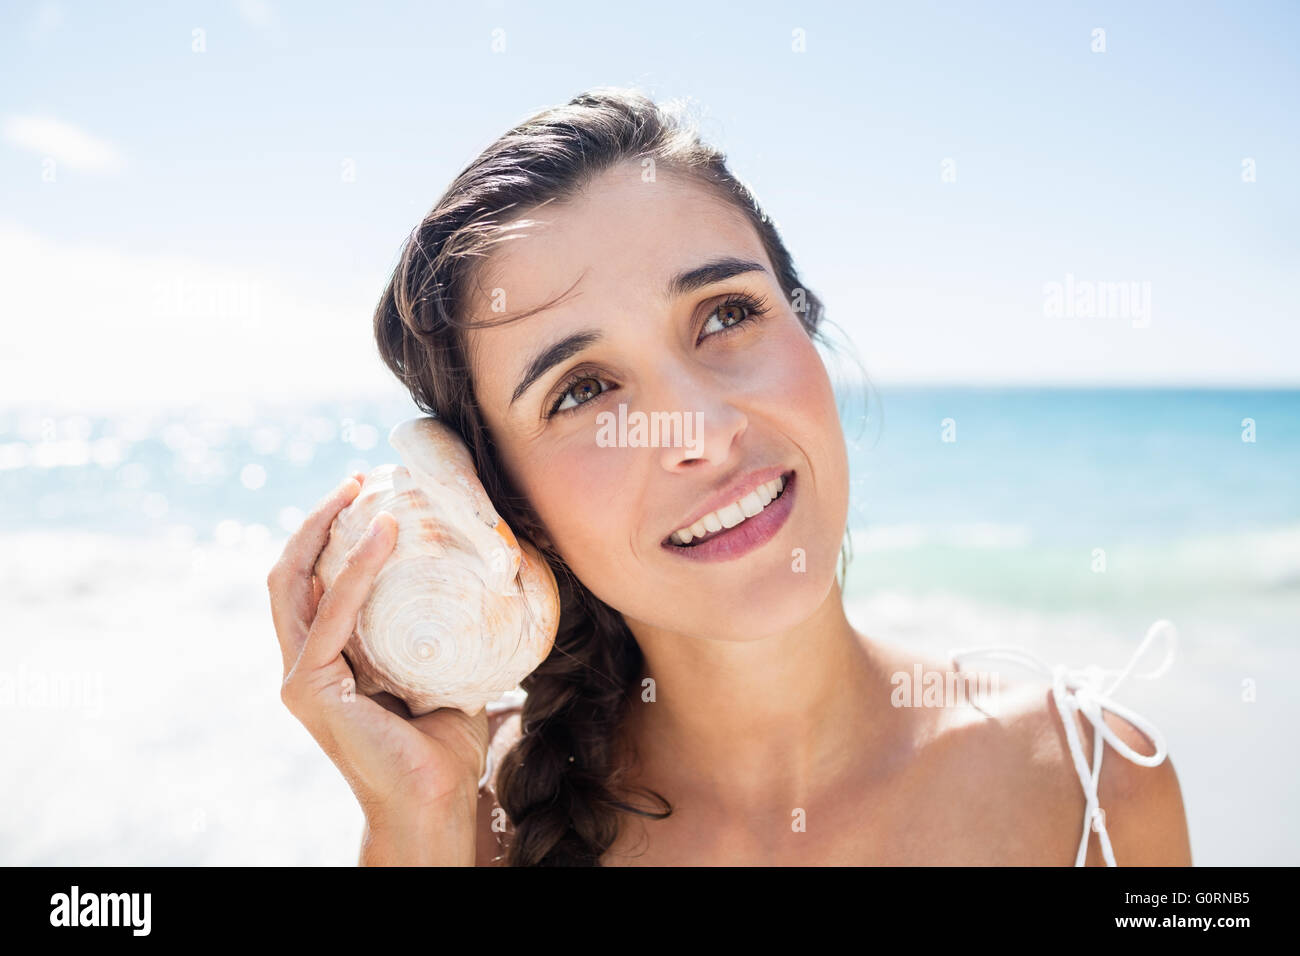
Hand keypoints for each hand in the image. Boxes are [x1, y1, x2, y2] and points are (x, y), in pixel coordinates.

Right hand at [267, 473, 489, 822]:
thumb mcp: (445, 669)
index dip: (332, 534)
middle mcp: (304, 664)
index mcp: (329, 659)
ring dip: (325, 530)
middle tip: (357, 480)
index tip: (367, 493)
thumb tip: (492, 580)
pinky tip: (383, 536)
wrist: (436, 799)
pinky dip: (355, 571)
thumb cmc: (444, 743)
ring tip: (359, 490)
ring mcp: (301, 676)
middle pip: (292, 573)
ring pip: (295, 583)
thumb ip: (446, 631)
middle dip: (319, 520)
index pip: (315, 582)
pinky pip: (331, 616)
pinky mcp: (310, 688)